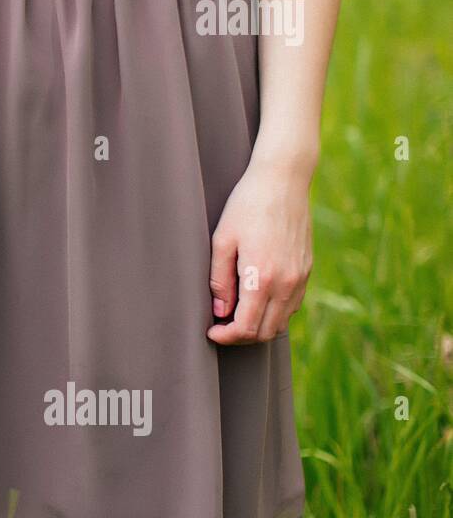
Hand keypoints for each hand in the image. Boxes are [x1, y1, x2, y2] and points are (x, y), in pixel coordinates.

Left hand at [207, 158, 313, 344]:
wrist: (283, 180)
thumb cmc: (246, 206)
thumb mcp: (222, 240)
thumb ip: (220, 280)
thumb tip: (220, 311)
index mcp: (262, 277)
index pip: (247, 327)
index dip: (226, 336)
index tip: (211, 332)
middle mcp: (287, 283)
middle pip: (265, 332)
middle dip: (240, 336)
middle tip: (220, 327)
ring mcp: (301, 278)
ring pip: (281, 322)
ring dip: (258, 326)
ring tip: (235, 314)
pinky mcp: (307, 270)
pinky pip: (292, 305)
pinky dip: (274, 313)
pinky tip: (255, 300)